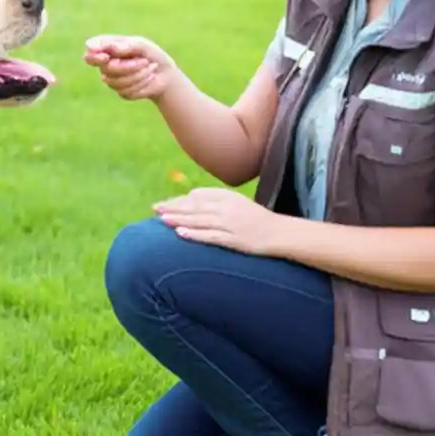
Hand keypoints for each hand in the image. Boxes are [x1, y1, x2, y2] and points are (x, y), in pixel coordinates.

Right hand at [83, 35, 179, 100]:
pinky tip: (148, 78)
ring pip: (116, 82)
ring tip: (150, 68)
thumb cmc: (152, 54)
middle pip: (107, 69)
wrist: (164, 73)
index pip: (91, 54)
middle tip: (145, 61)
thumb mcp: (144, 46)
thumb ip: (128, 46)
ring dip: (138, 76)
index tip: (104, 56)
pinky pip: (125, 91)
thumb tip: (112, 48)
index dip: (94, 56)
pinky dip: (141, 84)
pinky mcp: (121, 91)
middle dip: (128, 66)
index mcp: (108, 48)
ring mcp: (112, 79)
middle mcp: (107, 64)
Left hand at [153, 187, 280, 255]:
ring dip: (180, 220)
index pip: (197, 196)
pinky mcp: (234, 240)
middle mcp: (227, 208)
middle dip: (173, 208)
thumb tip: (192, 195)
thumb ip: (215, 198)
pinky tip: (181, 234)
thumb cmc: (255, 218)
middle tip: (155, 209)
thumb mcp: (236, 202)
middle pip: (195, 207)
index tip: (164, 204)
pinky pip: (211, 236)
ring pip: (200, 221)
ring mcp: (231, 224)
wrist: (279, 233)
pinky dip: (195, 235)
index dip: (179, 201)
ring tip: (162, 220)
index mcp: (227, 197)